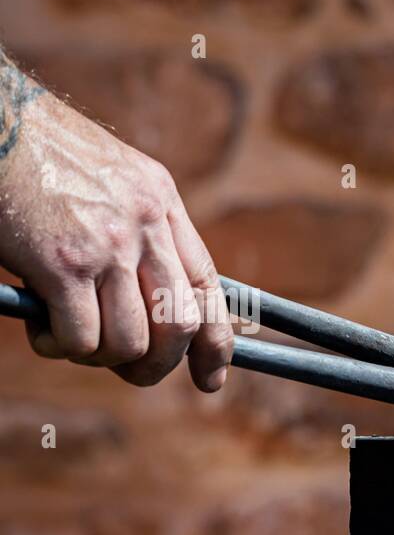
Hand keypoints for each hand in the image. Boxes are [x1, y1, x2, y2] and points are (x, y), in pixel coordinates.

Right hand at [0, 51, 231, 390]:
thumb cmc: (37, 155)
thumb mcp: (113, 178)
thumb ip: (142, 228)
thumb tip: (153, 301)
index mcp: (161, 202)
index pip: (208, 287)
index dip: (215, 343)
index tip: (210, 379)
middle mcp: (144, 225)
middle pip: (179, 325)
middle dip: (159, 364)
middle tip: (130, 372)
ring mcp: (107, 245)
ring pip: (132, 341)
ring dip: (102, 357)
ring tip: (72, 338)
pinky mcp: (62, 263)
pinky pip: (82, 338)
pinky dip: (62, 347)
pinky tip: (42, 328)